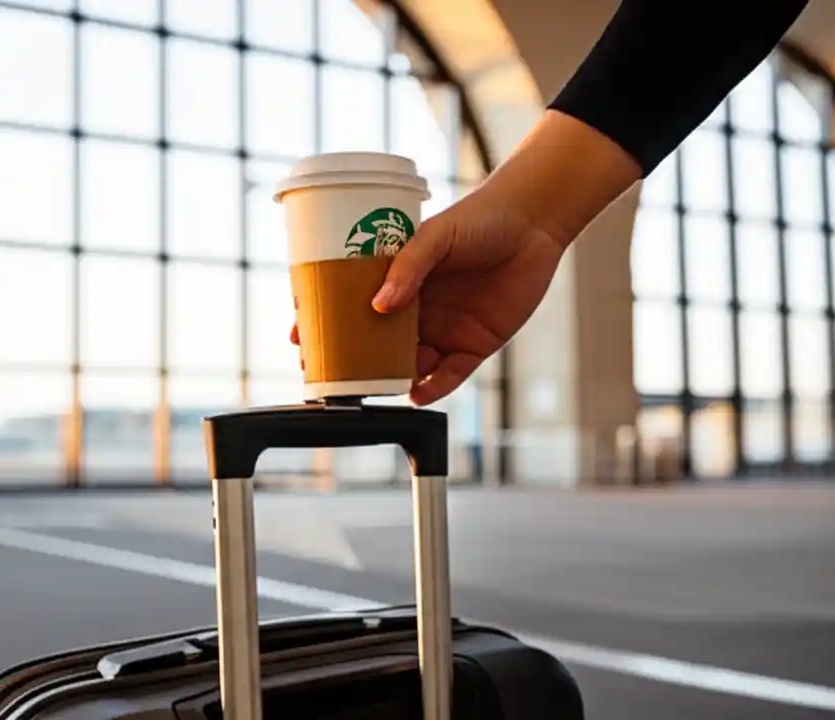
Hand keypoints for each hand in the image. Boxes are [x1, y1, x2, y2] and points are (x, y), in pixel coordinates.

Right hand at [288, 193, 562, 405]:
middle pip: (376, 344)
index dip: (327, 322)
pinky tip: (417, 395)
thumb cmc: (480, 219)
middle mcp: (418, 310)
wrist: (533, 223)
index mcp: (399, 281)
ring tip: (374, 385)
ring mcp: (445, 330)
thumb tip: (381, 305)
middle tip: (329, 374)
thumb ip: (408, 267)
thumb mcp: (435, 235)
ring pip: (409, 364)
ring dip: (391, 377)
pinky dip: (433, 388)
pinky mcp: (476, 346)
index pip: (354, 306)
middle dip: (351, 361)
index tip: (300, 335)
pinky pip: (450, 376)